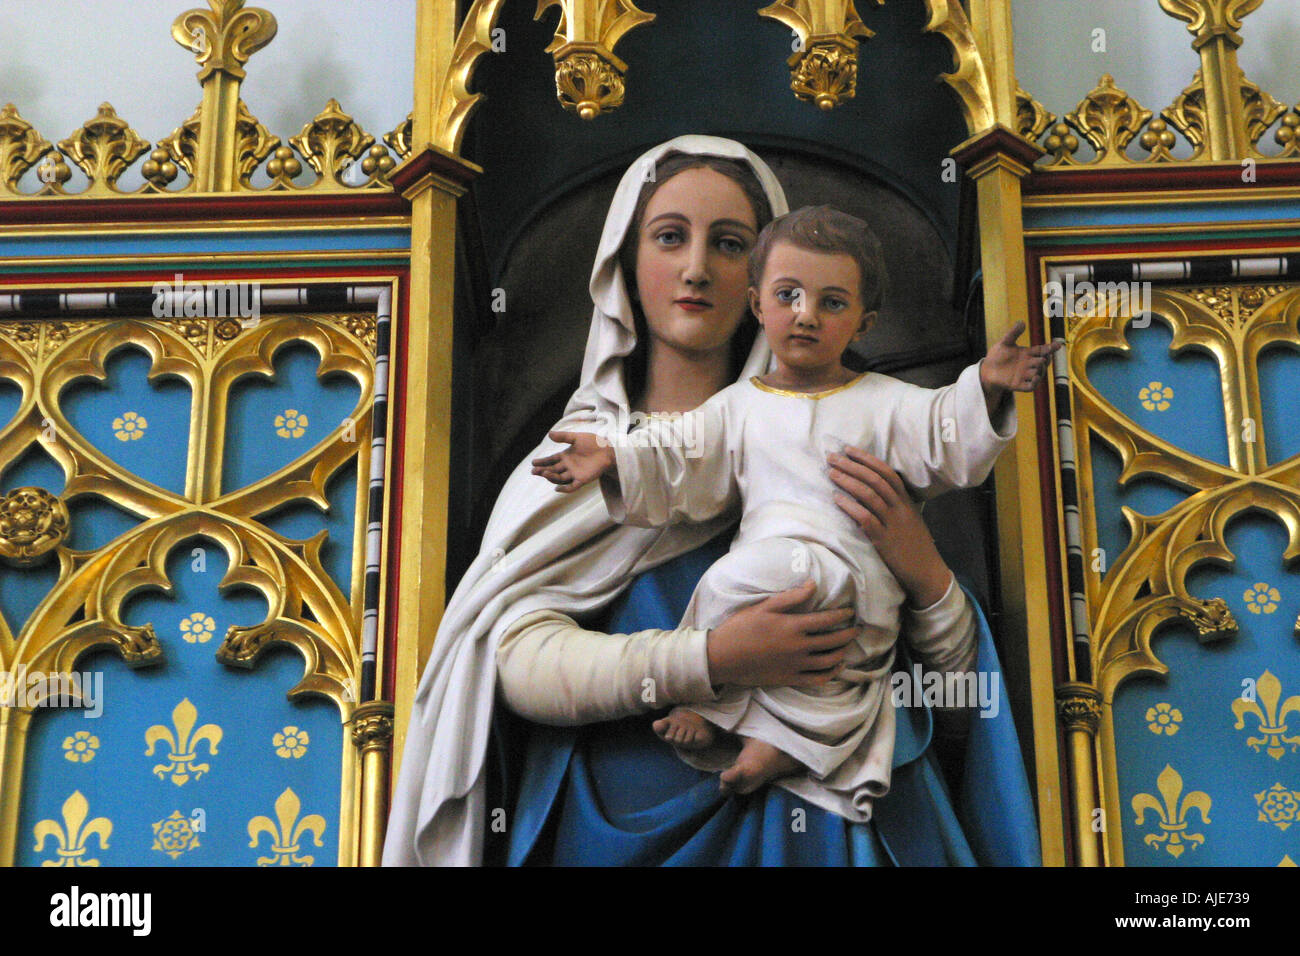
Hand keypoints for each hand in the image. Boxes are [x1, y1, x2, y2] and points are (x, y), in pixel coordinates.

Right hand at [531, 430, 615, 492]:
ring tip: (544, 473)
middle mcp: (568, 466)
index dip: (542, 462)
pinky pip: (572, 487)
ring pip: (559, 478)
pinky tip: (557, 488)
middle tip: (534, 471)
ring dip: (551, 477)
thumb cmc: (594, 443)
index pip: (551, 460)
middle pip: (552, 470)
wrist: (608, 450)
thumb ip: (564, 437)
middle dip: (543, 470)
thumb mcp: (577, 437)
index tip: (533, 463)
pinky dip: (565, 489)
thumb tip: (549, 434)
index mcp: (565, 456)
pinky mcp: (582, 479)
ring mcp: (574, 473)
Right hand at [706, 581, 858, 687]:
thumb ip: (791, 597)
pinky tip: (836, 667)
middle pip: (833, 641)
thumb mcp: (764, 607)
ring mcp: (796, 665)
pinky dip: (832, 673)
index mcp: (793, 626)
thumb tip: (813, 584)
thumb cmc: (741, 628)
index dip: (842, 616)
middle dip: (848, 634)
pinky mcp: (790, 679)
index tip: (850, 613)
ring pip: (829, 661)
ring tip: (847, 646)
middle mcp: (799, 647)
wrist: (723, 657)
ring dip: (842, 652)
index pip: (827, 620)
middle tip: (857, 629)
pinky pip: (818, 679)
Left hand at [828, 446, 952, 607]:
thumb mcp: (909, 519)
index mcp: (906, 501)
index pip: (887, 473)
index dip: (867, 459)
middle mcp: (900, 509)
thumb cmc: (914, 546)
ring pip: (869, 495)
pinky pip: (865, 518)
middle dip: (852, 466)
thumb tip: (869, 490)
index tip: (848, 450)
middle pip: (875, 480)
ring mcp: (893, 524)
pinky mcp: (884, 541)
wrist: (927, 572)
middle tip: (832, 457)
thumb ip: (894, 504)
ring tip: (831, 473)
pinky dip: (850, 506)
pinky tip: (836, 498)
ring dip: (848, 481)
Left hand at [980, 320, 1060, 393]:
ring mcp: (1024, 375)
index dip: (1051, 348)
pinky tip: (1035, 378)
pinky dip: (1034, 383)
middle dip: (1045, 360)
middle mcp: (1028, 365)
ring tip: (1039, 366)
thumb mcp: (1005, 343)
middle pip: (1042, 363)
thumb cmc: (997, 355)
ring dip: (1041, 371)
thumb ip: (1013, 333)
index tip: (1058, 344)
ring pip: (1038, 374)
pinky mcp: (1018, 385)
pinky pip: (1030, 387)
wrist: (987, 369)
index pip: (1042, 350)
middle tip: (1045, 357)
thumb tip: (1021, 322)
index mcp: (1027, 354)